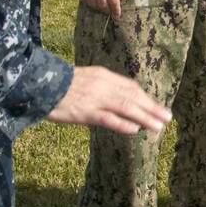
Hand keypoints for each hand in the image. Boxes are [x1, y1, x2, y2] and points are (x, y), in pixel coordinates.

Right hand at [46, 65, 171, 134]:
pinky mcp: (84, 112)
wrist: (38, 83)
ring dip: (144, 117)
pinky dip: (122, 124)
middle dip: (151, 107)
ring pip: (125, 107)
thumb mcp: (84, 80)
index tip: (156, 106)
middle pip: (133, 97)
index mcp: (102, 76)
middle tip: (167, 117)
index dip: (145, 97)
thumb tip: (115, 100)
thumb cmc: (59, 84)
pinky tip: (135, 130)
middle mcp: (102, 85)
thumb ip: (100, 88)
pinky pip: (108, 118)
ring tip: (158, 126)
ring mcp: (94, 98)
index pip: (130, 87)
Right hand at [71, 0, 125, 17]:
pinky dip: (88, 2)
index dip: (116, 11)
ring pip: (92, 4)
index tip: (117, 16)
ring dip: (97, 7)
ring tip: (101, 6)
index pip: (113, 1)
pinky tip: (91, 0)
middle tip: (109, 11)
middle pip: (102, 5)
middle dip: (107, 10)